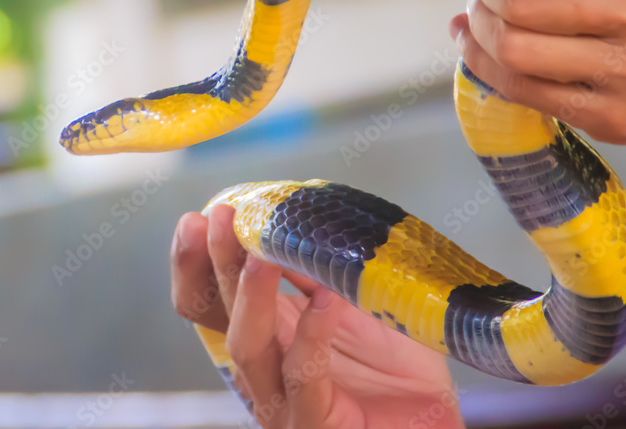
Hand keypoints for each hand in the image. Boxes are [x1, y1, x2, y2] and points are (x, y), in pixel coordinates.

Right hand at [170, 204, 463, 428]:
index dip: (194, 261)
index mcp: (261, 332)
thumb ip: (318, 270)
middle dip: (215, 264)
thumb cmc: (393, 368)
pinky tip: (326, 298)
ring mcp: (282, 401)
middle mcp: (260, 367)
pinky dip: (313, 334)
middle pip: (216, 315)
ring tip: (259, 255)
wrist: (431, 421)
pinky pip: (304, 377)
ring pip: (247, 346)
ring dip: (249, 296)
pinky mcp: (314, 423)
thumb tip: (296, 223)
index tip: (199, 218)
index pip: (204, 300)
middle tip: (220, 219)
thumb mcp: (351, 301)